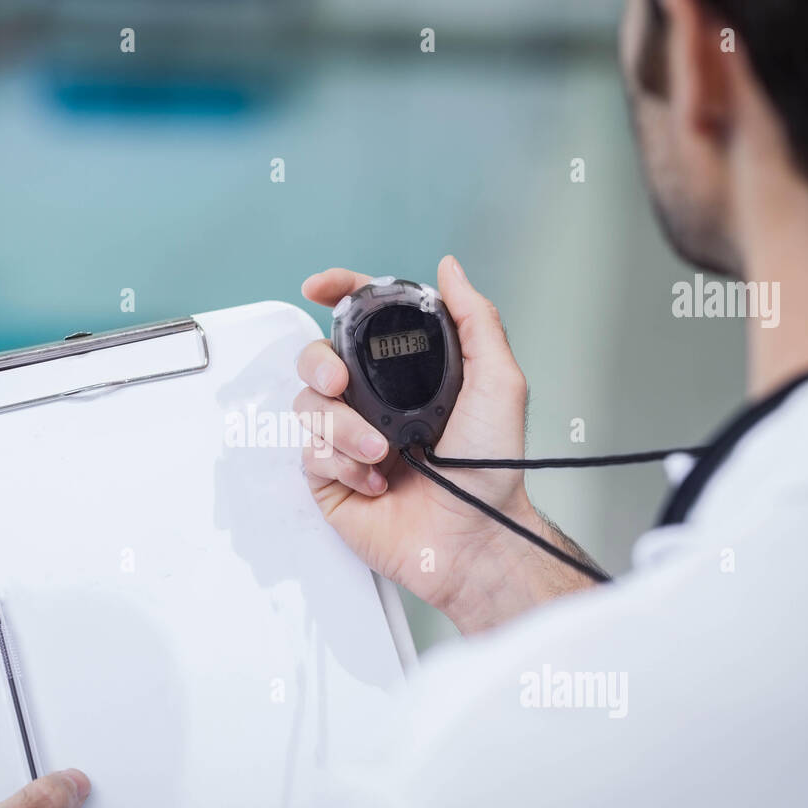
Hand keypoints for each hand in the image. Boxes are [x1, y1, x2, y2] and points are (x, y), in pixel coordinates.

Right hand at [296, 256, 594, 632]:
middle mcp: (374, 404)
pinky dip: (341, 463)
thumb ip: (475, 319)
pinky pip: (309, 452)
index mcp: (407, 376)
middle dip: (318, 363)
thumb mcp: (499, 382)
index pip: (363, 323)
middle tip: (340, 381)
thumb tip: (450, 270)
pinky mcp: (331, 479)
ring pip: (308, 407)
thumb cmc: (493, 470)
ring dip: (343, 427)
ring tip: (382, 452)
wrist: (473, 538)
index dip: (337, 297)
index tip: (319, 287)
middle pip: (316, 359)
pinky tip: (375, 482)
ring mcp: (349, 441)